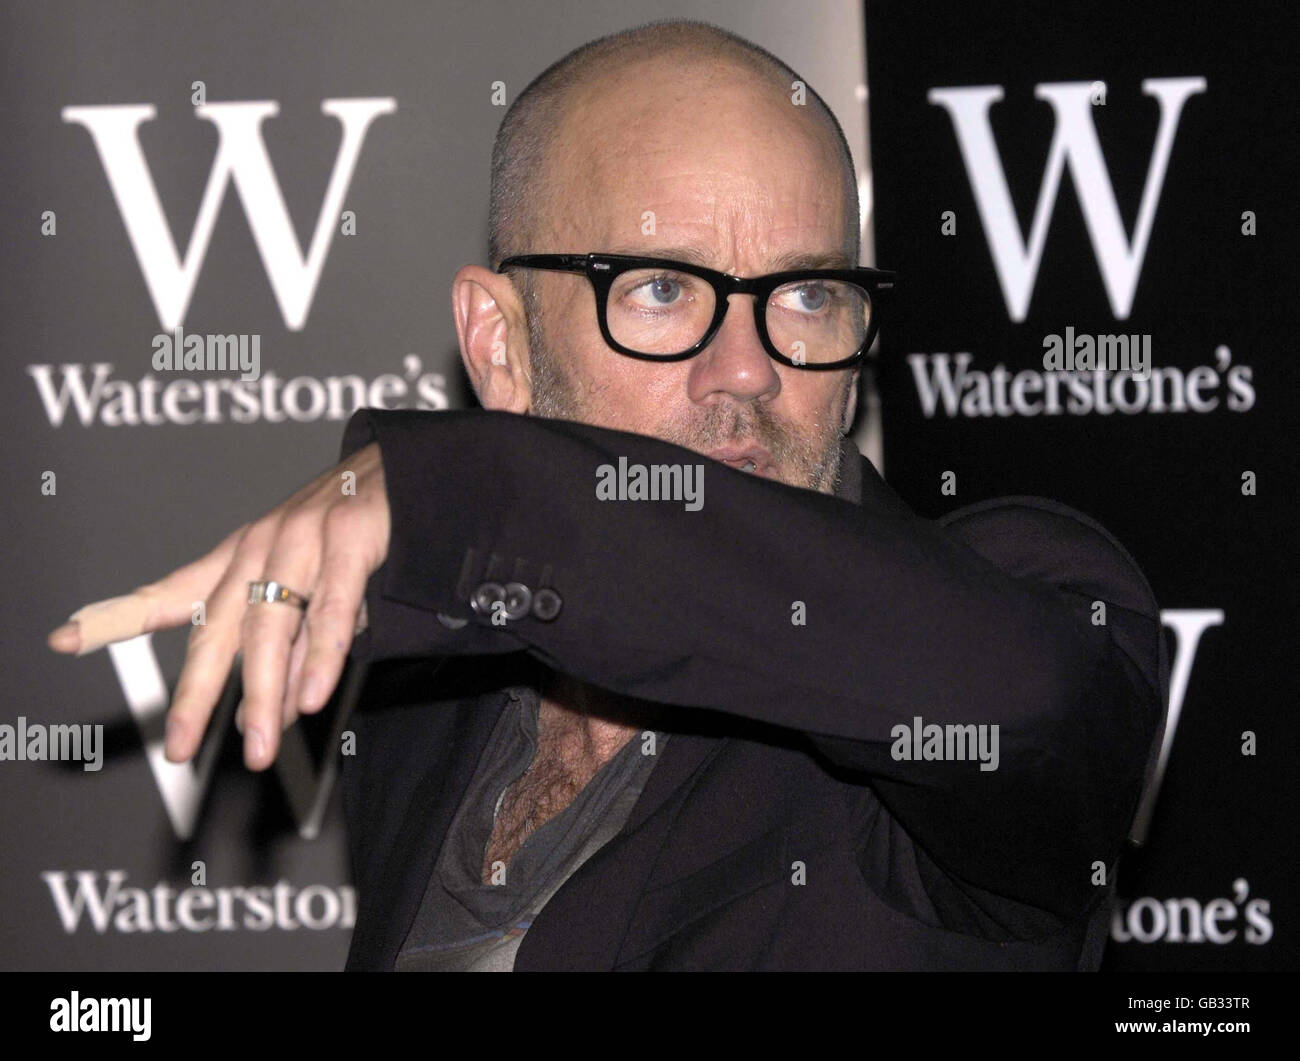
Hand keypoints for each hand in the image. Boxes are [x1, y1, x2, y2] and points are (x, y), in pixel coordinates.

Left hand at [46, 443, 390, 770]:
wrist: (406, 468)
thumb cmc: (354, 527)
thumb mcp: (309, 587)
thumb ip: (286, 652)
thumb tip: (270, 715)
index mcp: (241, 556)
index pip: (171, 592)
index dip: (116, 617)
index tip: (61, 640)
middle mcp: (261, 546)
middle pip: (217, 629)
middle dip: (195, 694)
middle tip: (181, 748)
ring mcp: (303, 540)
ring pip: (272, 627)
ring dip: (264, 692)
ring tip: (259, 745)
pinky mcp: (351, 539)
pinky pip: (332, 606)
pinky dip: (322, 654)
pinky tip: (313, 695)